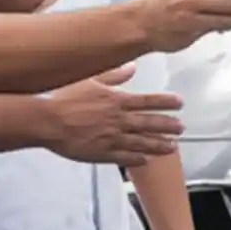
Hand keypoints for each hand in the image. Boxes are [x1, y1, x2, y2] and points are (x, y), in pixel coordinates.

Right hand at [41, 64, 183, 167]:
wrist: (48, 120)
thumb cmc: (65, 97)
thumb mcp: (90, 79)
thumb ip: (114, 75)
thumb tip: (132, 67)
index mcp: (116, 100)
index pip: (148, 101)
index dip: (165, 102)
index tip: (180, 104)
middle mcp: (118, 120)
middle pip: (149, 124)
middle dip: (167, 126)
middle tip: (182, 129)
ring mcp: (111, 138)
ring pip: (141, 143)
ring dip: (158, 145)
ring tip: (172, 148)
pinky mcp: (101, 153)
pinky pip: (123, 158)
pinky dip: (136, 160)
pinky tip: (146, 162)